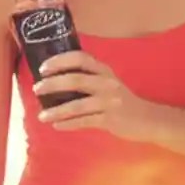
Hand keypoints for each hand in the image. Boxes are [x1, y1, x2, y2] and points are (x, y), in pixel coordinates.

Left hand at [33, 51, 160, 140]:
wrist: (148, 119)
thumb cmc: (121, 100)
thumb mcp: (107, 83)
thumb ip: (87, 77)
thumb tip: (53, 79)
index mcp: (104, 70)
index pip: (80, 58)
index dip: (60, 61)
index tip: (43, 68)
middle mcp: (107, 83)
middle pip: (75, 80)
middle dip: (52, 84)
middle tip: (36, 89)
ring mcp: (109, 101)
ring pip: (77, 105)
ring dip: (56, 111)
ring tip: (41, 116)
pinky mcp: (110, 119)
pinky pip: (84, 121)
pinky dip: (68, 124)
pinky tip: (56, 126)